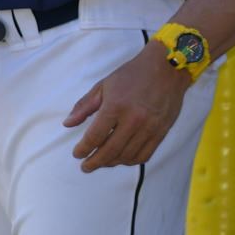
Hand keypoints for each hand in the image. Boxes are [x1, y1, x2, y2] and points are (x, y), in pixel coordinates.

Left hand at [64, 41, 186, 172]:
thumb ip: (84, 106)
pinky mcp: (161, 132)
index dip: (83, 149)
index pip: (95, 136)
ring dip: (111, 163)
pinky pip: (144, 155)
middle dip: (94, 162)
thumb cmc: (133, 74)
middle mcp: (133, 120)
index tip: (77, 154)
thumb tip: (67, 124)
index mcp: (116, 106)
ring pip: (126, 156)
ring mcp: (149, 128)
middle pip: (110, 151)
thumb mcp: (104, 85)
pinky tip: (121, 159)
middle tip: (85, 166)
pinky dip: (130, 161)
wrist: (167, 68)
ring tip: (101, 162)